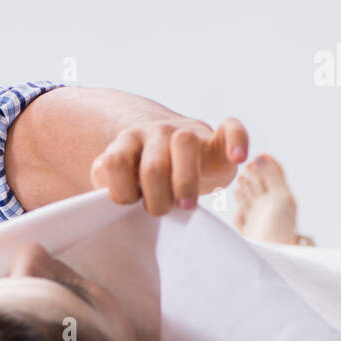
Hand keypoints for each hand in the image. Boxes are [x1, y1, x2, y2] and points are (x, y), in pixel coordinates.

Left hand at [89, 116, 248, 214]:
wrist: (173, 148)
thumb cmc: (145, 174)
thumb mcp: (124, 179)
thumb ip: (108, 181)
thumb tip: (104, 189)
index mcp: (127, 143)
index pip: (115, 163)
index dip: (121, 191)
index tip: (131, 205)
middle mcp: (155, 133)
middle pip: (152, 165)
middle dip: (156, 198)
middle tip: (161, 212)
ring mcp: (187, 131)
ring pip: (185, 144)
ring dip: (185, 182)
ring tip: (186, 206)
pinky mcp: (218, 135)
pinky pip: (232, 128)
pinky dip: (237, 141)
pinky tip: (237, 158)